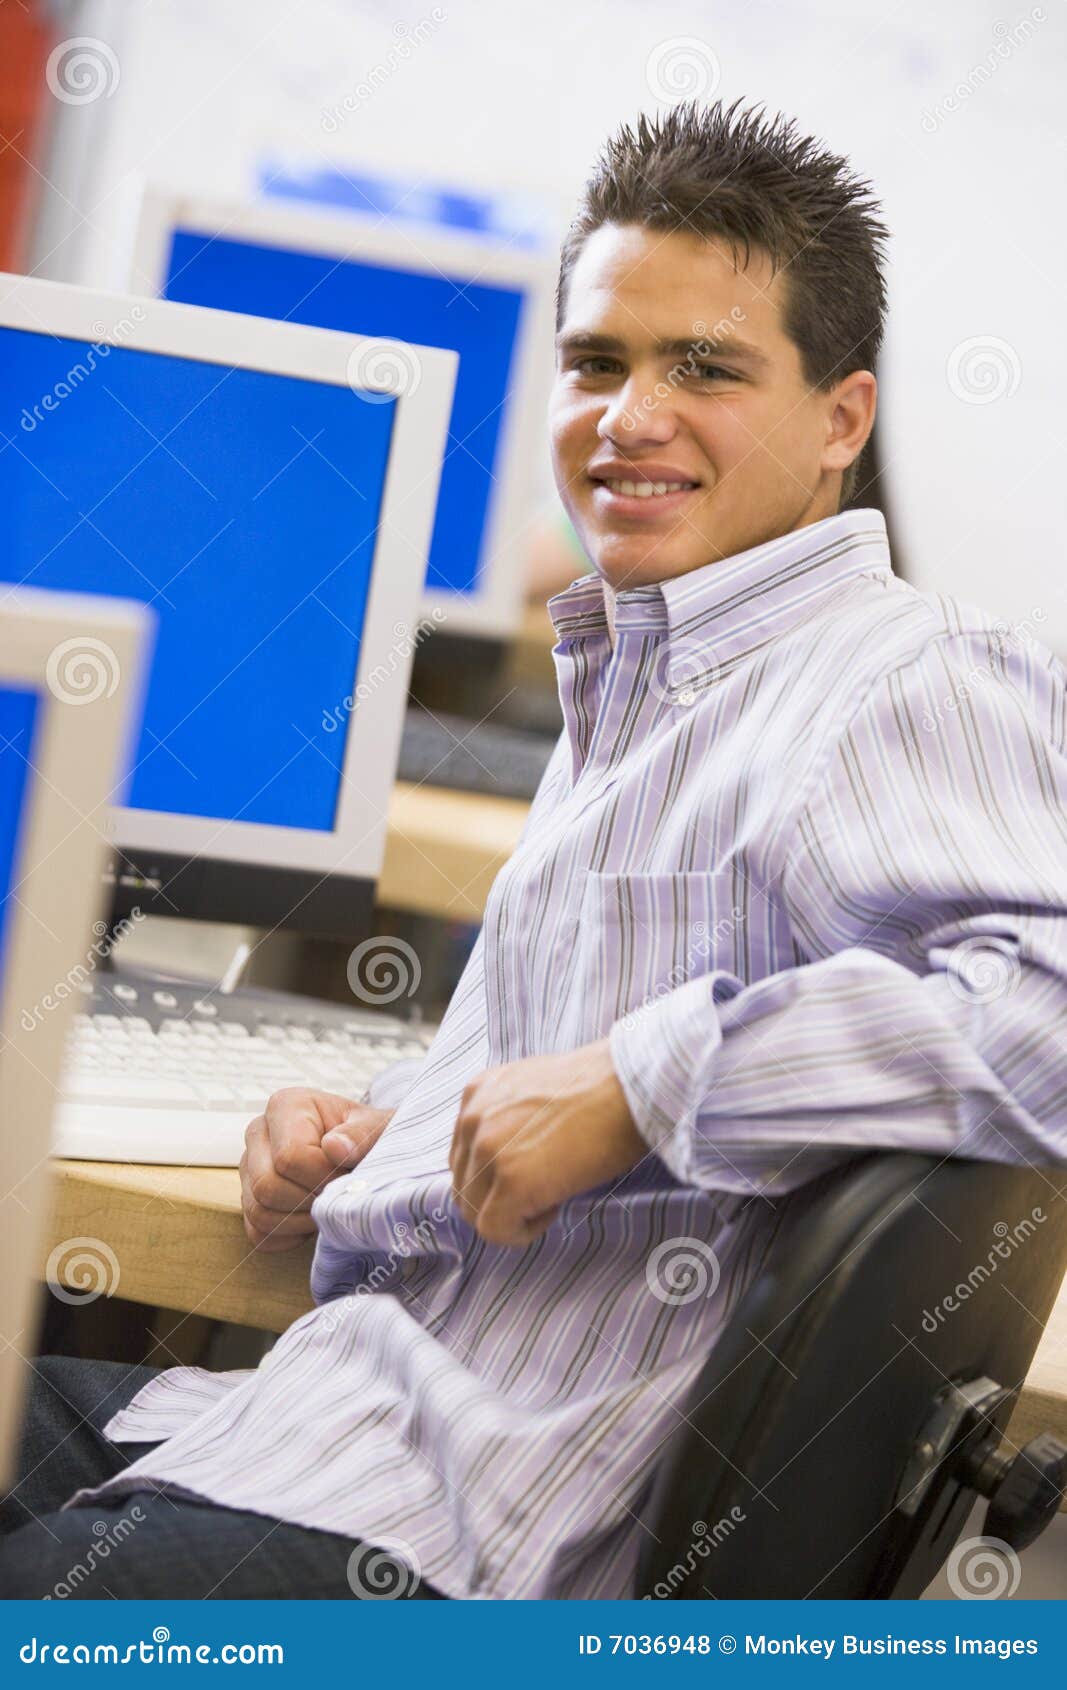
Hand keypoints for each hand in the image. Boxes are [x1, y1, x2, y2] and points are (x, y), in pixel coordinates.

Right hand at [240, 1087, 392, 1252]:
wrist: (362, 1151)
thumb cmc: (367, 1137)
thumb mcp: (376, 1128)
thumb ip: (361, 1134)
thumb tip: (334, 1148)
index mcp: (286, 1106)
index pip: (289, 1158)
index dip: (323, 1177)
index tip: (348, 1175)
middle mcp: (259, 1132)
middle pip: (267, 1186)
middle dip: (309, 1201)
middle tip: (337, 1195)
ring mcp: (249, 1166)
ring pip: (259, 1212)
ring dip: (300, 1221)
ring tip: (328, 1206)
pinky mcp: (249, 1197)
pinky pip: (257, 1232)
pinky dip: (288, 1237)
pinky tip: (312, 1220)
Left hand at [448, 1038, 644, 1246]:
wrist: (632, 1087)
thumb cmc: (601, 1091)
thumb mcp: (535, 1093)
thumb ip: (506, 1121)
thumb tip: (504, 1162)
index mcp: (477, 1094)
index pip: (464, 1157)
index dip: (497, 1175)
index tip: (536, 1169)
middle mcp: (473, 1118)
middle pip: (464, 1187)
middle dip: (499, 1199)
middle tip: (545, 1188)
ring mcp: (489, 1149)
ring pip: (474, 1212)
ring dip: (510, 1214)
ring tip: (552, 1195)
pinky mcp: (512, 1180)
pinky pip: (495, 1230)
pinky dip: (521, 1233)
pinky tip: (553, 1209)